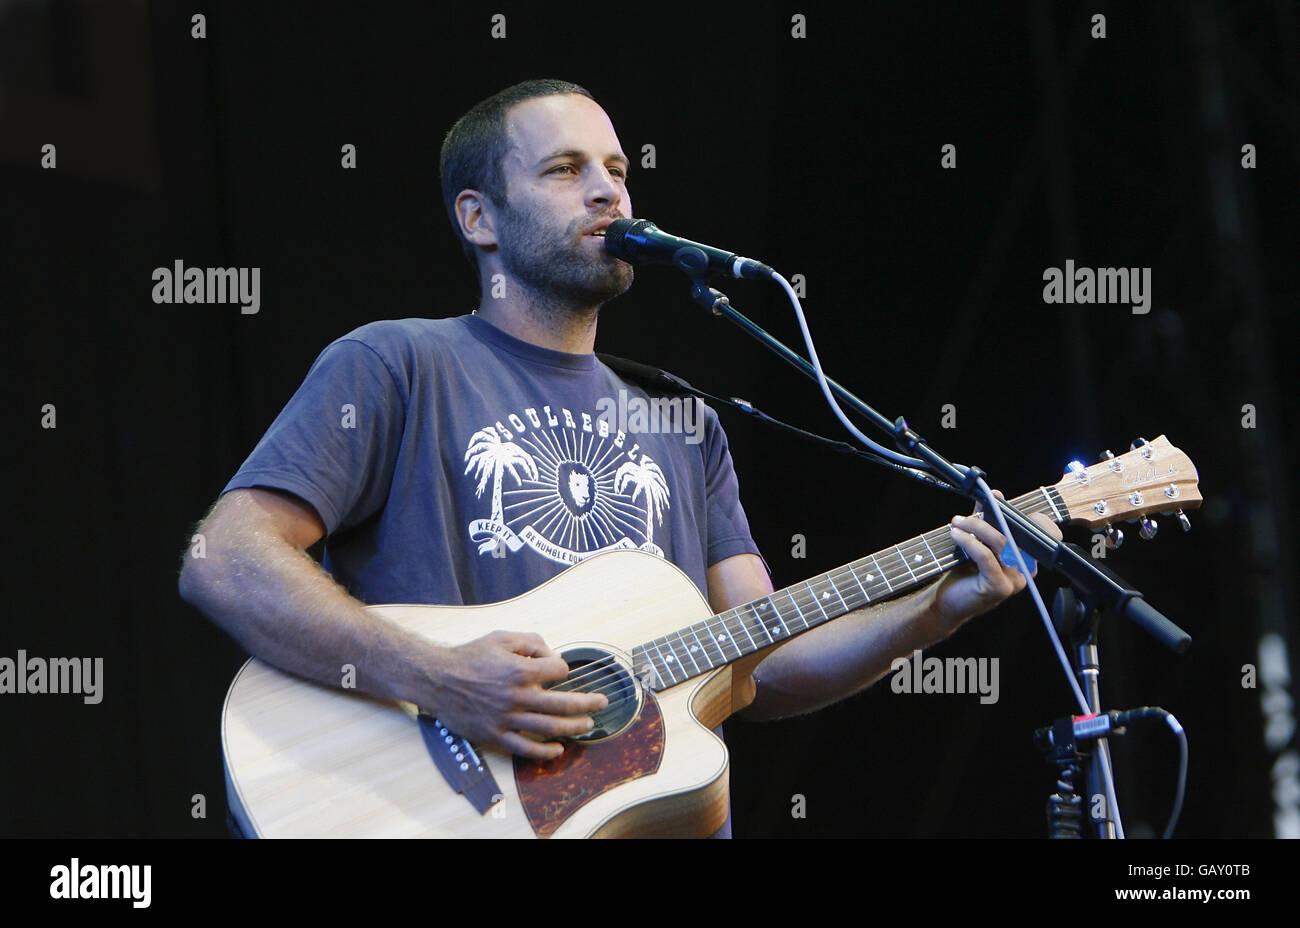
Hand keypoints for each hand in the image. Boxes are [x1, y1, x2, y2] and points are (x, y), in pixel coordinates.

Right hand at [424, 630, 606, 760]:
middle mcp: (516, 697)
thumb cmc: (470, 656)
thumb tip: (553, 655)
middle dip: (587, 703)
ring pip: (549, 728)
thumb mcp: (502, 637)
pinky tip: (558, 749)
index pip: (558, 672)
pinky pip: (525, 748)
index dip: (562, 668)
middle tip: (602, 702)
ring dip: (574, 727)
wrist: (437, 679)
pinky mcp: (494, 735)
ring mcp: (506, 719)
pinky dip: (545, 751)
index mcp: (519, 671)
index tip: (558, 669)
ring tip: (588, 724)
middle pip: (563, 704)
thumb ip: (531, 642)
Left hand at [930, 490, 1063, 630]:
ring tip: (957, 524)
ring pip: (1001, 542)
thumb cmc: (964, 575)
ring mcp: (1015, 580)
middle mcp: (1026, 570)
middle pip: (1015, 533)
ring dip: (976, 528)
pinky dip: (970, 542)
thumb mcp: (978, 544)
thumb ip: (987, 522)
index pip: (1037, 530)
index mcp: (1026, 559)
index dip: (1018, 513)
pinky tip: (956, 536)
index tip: (995, 499)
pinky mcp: (999, 587)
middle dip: (989, 519)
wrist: (948, 603)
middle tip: (965, 516)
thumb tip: (994, 496)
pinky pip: (987, 557)